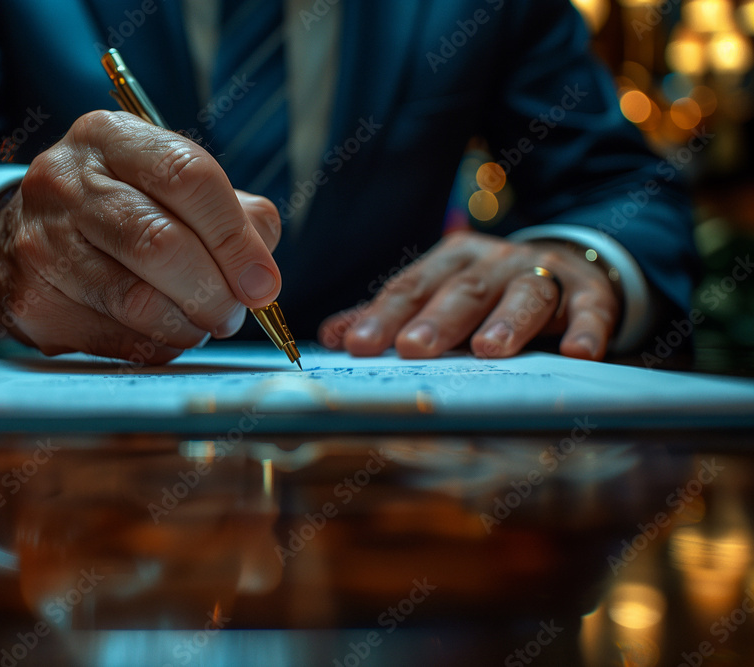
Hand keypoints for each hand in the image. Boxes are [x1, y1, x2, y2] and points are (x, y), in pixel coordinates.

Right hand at [0, 111, 281, 362]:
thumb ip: (232, 215)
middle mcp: (67, 181)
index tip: (262, 283)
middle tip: (233, 312)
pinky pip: (116, 337)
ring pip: (139, 301)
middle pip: (162, 244)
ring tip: (201, 323)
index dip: (234, 237)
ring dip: (188, 325)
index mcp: (111, 137)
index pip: (187, 176)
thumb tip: (261, 273)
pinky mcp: (35, 299)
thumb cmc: (121, 208)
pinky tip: (159, 331)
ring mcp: (43, 241)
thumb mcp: (171, 185)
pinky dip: (155, 344)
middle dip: (215, 291)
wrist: (24, 237)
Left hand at [318, 230, 620, 360]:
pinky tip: (578, 353)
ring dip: (507, 321)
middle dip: (436, 320)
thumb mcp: (439, 294)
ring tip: (490, 349)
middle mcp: (494, 262)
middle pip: (462, 290)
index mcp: (451, 261)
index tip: (357, 345)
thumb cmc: (487, 292)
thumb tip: (331, 336)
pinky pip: (591, 308)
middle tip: (413, 349)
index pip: (412, 287)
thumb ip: (390, 316)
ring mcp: (543, 273)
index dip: (384, 315)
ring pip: (524, 294)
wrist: (566, 266)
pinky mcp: (589, 291)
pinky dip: (587, 328)